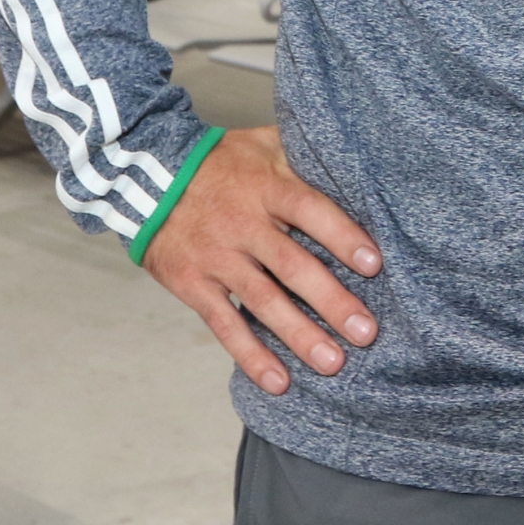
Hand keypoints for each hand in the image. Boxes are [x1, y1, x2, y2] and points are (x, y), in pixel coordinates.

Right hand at [142, 126, 381, 394]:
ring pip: (264, 302)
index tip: (374, 265)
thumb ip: (304, 156)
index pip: (311, 211)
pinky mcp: (194, 286)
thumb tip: (354, 161)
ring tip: (333, 363)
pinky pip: (225, 325)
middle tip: (367, 332)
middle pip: (293, 266)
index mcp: (267, 187)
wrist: (150, 177)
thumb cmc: (222, 161)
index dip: (342, 237)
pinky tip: (279, 381)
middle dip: (332, 302)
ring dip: (299, 336)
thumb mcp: (264, 143)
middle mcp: (244, 225)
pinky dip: (251, 355)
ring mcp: (218, 259)